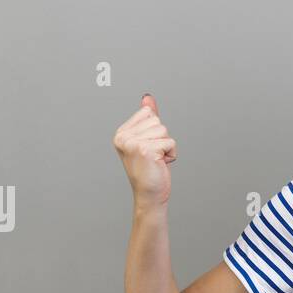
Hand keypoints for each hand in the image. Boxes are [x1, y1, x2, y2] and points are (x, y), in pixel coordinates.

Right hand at [112, 93, 177, 207]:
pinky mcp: (146, 150)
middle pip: (157, 121)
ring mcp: (133, 143)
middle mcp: (124, 137)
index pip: (147, 113)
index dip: (154, 131)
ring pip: (164, 131)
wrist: (150, 194)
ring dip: (166, 147)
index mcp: (121, 133)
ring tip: (156, 161)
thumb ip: (147, 118)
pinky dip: (171, 154)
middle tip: (153, 157)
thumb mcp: (147, 140)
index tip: (147, 148)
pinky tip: (160, 164)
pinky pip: (170, 142)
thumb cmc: (149, 170)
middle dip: (162, 139)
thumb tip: (147, 97)